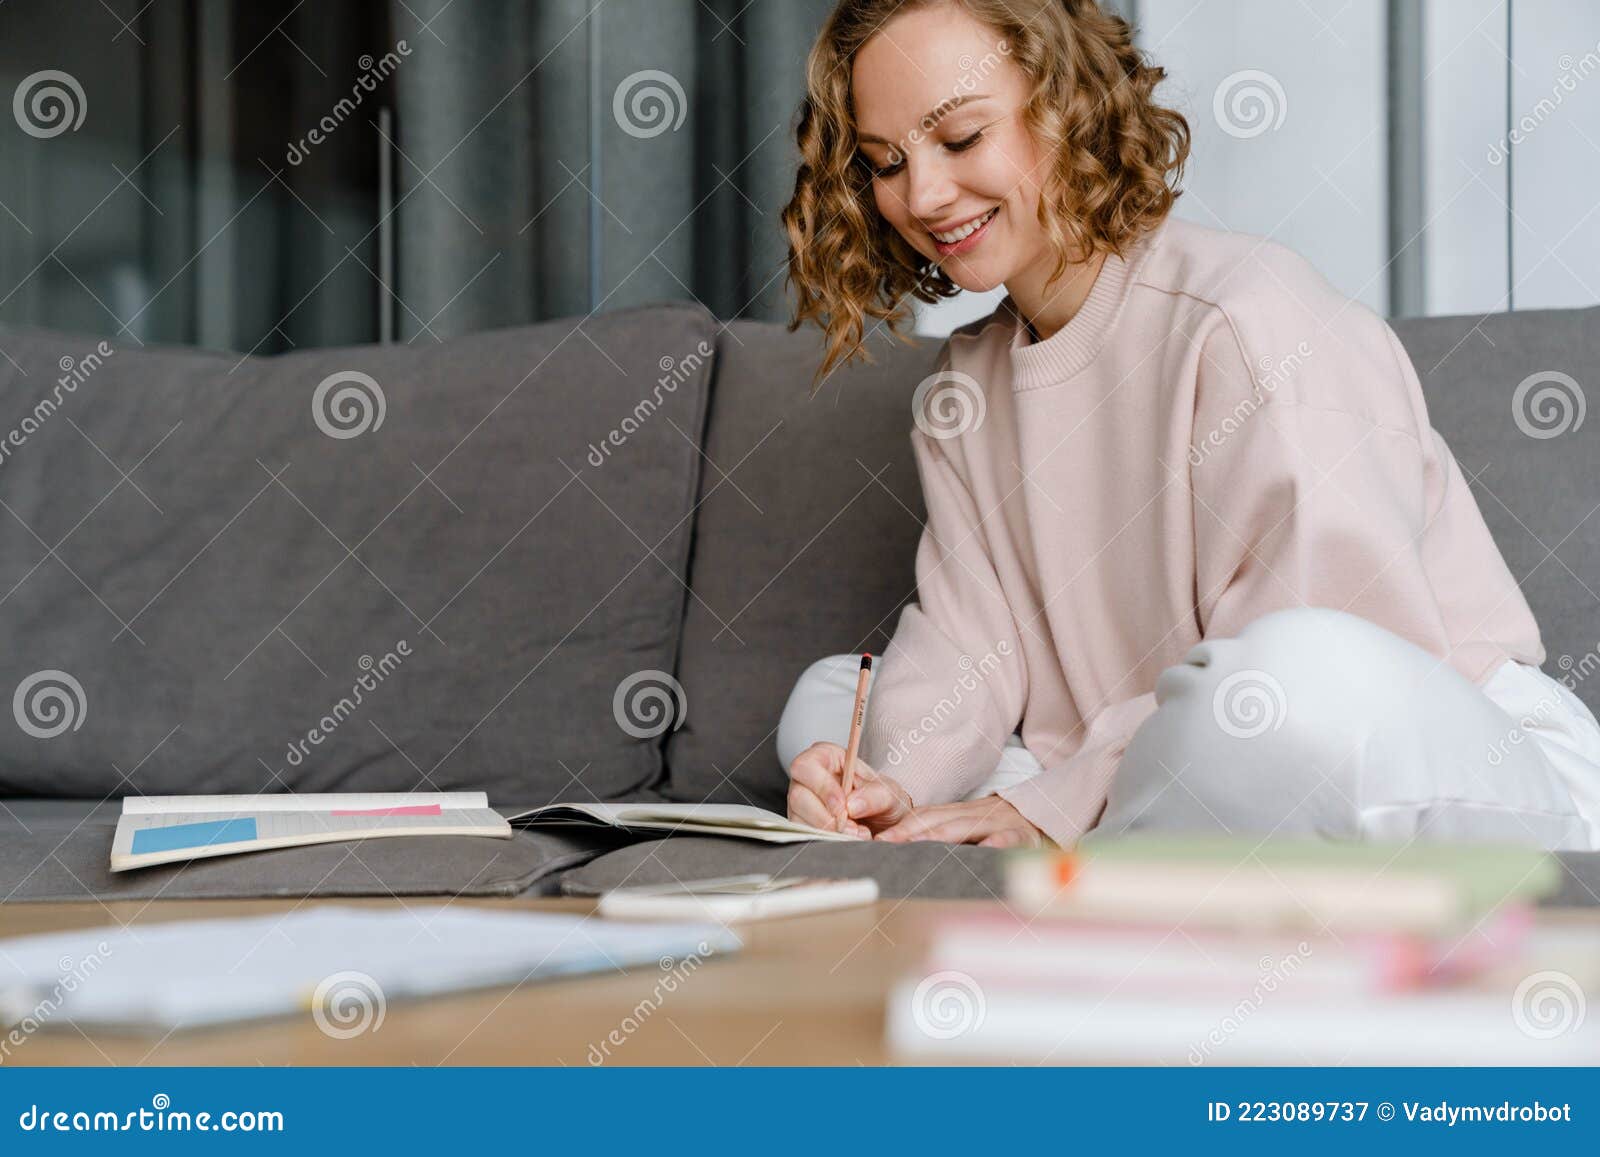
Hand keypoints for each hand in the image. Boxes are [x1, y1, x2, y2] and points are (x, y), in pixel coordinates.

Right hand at [786, 741, 912, 837]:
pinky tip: (845, 841)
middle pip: (798, 796)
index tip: (843, 806)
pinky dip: (826, 842)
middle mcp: (808, 780)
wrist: (890, 824)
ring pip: (799, 820)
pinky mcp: (803, 827)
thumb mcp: (890, 794)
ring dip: (828, 833)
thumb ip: (876, 796)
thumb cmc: (885, 801)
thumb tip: (852, 806)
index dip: (822, 787)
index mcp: (826, 758)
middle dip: (825, 817)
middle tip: (853, 828)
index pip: (806, 765)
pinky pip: (805, 837)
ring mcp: (802, 805)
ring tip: (856, 835)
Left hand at [875, 794, 1050, 847]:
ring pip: (968, 827)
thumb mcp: (972, 827)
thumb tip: (904, 850)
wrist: (1047, 818)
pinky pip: (1008, 840)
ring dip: (941, 837)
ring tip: (917, 847)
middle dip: (912, 832)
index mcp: (963, 813)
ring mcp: (1000, 823)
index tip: (880, 840)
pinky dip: (996, 846)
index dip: (904, 826)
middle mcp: (978, 814)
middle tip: (888, 845)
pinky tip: (983, 853)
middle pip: (941, 820)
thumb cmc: (1001, 830)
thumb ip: (945, 835)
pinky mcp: (1024, 836)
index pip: (928, 816)